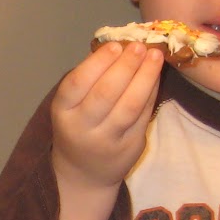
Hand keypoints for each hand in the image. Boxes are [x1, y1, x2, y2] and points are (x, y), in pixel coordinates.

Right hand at [50, 41, 163, 219]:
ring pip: (129, 106)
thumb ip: (91, 80)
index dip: (97, 63)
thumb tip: (122, 45)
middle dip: (125, 66)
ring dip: (145, 77)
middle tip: (140, 46)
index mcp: (63, 113)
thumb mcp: (72, 106)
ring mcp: (107, 141)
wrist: (84, 174)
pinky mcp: (130, 147)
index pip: (77, 84)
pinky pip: (143, 115)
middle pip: (105, 94)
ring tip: (155, 56)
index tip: (115, 45)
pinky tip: (156, 75)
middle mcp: (82, 129)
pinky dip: (152, 92)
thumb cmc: (78, 128)